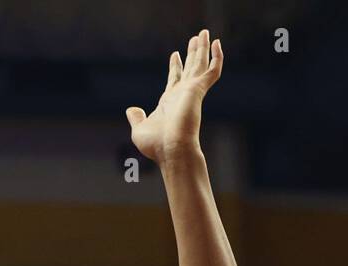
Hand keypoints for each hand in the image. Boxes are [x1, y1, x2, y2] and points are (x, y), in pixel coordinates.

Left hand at [126, 29, 222, 165]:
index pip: (174, 79)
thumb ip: (136, 118)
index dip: (175, 66)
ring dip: (203, 48)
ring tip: (203, 33)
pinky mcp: (199, 90)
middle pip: (190, 68)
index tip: (175, 54)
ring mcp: (191, 91)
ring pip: (200, 64)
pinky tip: (216, 43)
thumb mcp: (139, 129)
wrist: (171, 150)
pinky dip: (216, 57)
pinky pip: (212, 70)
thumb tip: (131, 109)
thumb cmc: (156, 145)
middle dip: (192, 53)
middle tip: (196, 37)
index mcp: (169, 102)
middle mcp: (182, 94)